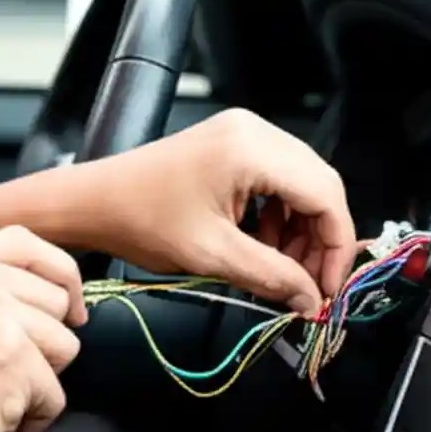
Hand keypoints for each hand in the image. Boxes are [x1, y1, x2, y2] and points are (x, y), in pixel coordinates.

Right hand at [0, 226, 84, 431]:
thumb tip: (50, 288)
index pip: (24, 243)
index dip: (58, 276)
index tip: (68, 305)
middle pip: (54, 298)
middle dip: (39, 345)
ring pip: (64, 345)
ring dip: (35, 385)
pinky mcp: (13, 359)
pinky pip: (55, 396)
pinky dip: (29, 423)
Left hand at [83, 109, 355, 314]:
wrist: (93, 201)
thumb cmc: (140, 220)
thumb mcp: (212, 255)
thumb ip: (271, 277)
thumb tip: (310, 300)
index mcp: (252, 149)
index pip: (325, 195)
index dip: (337, 246)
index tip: (328, 288)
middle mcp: (255, 131)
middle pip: (319, 187)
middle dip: (320, 241)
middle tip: (309, 286)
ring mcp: (244, 134)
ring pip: (301, 186)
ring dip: (300, 232)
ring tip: (283, 271)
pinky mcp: (233, 145)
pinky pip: (278, 182)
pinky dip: (279, 218)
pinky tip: (264, 247)